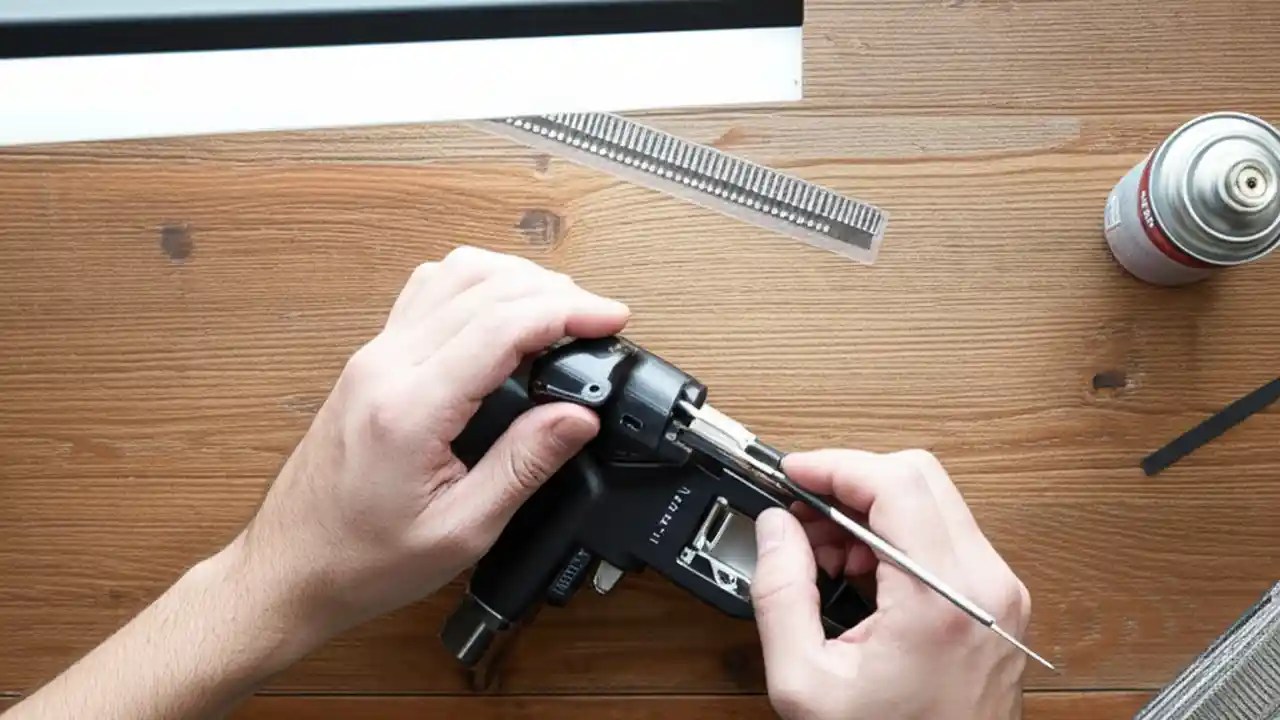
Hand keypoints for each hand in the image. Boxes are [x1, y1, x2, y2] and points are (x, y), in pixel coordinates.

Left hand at [233, 246, 629, 643]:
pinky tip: (504, 309)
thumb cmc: (361, 559)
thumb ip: (525, 465)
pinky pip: (428, 292)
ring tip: (562, 309)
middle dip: (554, 291)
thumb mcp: (461, 530)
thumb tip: (579, 416)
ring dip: (515, 278)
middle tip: (600, 317)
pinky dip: (478, 285)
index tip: (612, 318)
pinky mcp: (369, 360)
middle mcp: (384, 366)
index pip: (501, 326)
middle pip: (482, 287)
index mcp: (408, 408)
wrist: (290, 568)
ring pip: (452, 274)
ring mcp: (372, 356)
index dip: (568, 312)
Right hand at [750, 450, 1030, 719]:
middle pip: (918, 477)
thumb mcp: (806, 681)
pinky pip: (945, 536)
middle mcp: (986, 586)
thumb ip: (781, 593)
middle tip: (802, 513)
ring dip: (871, 511)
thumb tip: (774, 529)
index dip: (835, 464)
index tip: (793, 472)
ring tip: (825, 554)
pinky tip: (860, 572)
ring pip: (932, 501)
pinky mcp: (999, 603)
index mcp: (942, 601)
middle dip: (850, 484)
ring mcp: (1000, 593)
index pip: (895, 483)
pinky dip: (896, 536)